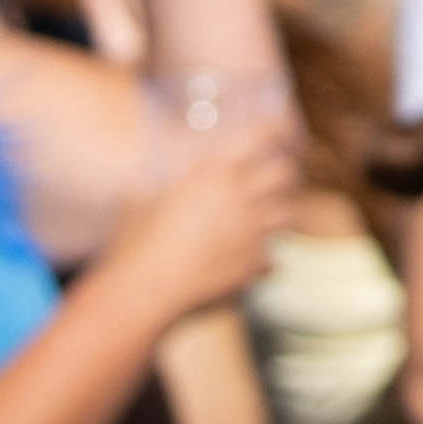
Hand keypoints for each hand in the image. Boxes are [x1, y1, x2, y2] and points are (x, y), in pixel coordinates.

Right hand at [90, 120, 297, 337]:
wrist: (142, 291)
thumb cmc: (135, 241)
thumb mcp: (141, 196)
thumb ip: (161, 181)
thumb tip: (160, 175)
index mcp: (213, 171)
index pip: (261, 135)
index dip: (275, 132)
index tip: (278, 136)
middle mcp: (239, 195)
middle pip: (285, 172)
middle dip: (283, 175)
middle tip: (271, 183)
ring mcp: (251, 230)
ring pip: (287, 214)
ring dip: (276, 218)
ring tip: (258, 224)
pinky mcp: (252, 264)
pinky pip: (273, 258)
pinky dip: (262, 261)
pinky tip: (244, 264)